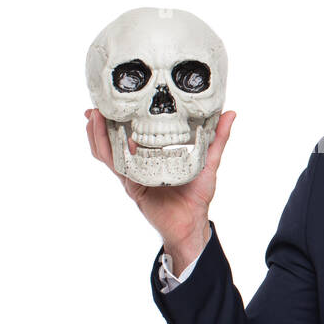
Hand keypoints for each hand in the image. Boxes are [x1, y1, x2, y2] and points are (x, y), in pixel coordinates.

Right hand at [84, 107, 235, 272]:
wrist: (192, 222)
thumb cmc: (198, 194)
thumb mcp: (209, 160)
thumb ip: (217, 137)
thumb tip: (229, 113)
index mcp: (153, 155)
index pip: (130, 132)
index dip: (117, 118)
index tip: (111, 102)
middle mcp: (139, 163)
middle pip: (110, 141)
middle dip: (98, 125)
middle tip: (94, 108)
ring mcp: (134, 174)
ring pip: (107, 152)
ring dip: (98, 135)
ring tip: (94, 117)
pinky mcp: (133, 186)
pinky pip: (118, 168)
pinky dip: (112, 153)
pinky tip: (113, 138)